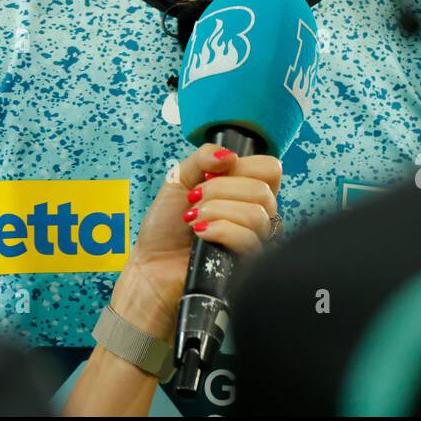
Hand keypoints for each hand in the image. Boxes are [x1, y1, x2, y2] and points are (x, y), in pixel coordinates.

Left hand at [111, 143, 281, 339]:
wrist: (151, 265)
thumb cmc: (165, 225)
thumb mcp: (179, 178)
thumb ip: (204, 157)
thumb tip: (230, 155)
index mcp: (246, 190)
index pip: (269, 168)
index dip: (242, 167)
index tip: (211, 175)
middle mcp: (257, 214)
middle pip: (263, 190)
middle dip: (220, 190)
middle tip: (194, 201)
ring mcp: (255, 240)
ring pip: (257, 214)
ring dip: (217, 211)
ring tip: (194, 221)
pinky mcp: (248, 264)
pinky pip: (250, 239)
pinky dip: (220, 230)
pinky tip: (201, 234)